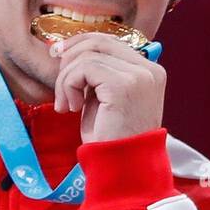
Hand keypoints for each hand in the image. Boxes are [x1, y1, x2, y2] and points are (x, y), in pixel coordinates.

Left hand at [49, 32, 165, 143]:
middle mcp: (149, 69)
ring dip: (66, 79)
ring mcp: (139, 76)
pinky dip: (69, 85)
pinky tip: (72, 108)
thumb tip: (67, 50)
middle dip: (70, 58)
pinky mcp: (123, 85)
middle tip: (59, 85)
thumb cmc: (112, 138)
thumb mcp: (106, 99)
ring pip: (87, 55)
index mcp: (149, 71)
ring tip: (67, 105)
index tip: (59, 58)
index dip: (81, 44)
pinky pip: (84, 69)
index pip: (111, 42)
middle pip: (99, 42)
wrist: (123, 168)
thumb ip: (98, 74)